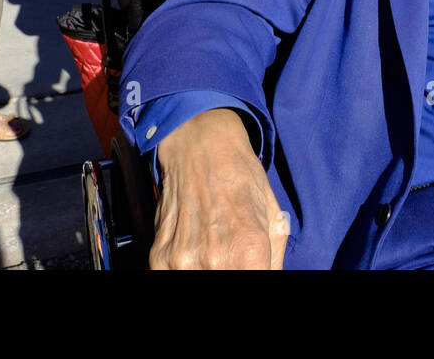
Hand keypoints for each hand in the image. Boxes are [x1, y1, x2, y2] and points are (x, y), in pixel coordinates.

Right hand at [151, 108, 289, 269]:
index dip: (257, 274)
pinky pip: (173, 276)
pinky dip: (186, 268)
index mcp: (250, 249)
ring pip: (200, 280)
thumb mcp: (275, 216)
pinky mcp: (159, 257)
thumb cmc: (242, 178)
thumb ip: (274, 259)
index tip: (253, 265)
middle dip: (233, 271)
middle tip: (234, 257)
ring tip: (214, 252)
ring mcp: (183, 260)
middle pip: (226, 285)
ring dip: (208, 271)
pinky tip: (195, 251)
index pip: (255, 283)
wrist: (201, 148)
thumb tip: (268, 276)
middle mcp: (215, 259)